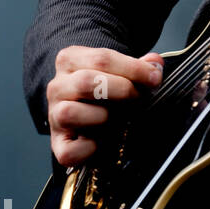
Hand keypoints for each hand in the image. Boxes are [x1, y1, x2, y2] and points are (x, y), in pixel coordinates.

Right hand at [46, 46, 164, 167]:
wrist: (83, 110)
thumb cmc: (104, 87)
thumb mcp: (118, 69)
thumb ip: (139, 66)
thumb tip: (155, 65)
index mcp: (70, 59)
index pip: (101, 58)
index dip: (133, 69)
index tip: (155, 78)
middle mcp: (57, 86)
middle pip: (86, 82)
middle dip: (121, 90)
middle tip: (139, 98)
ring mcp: (54, 115)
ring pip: (69, 113)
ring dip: (102, 117)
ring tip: (119, 119)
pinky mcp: (57, 144)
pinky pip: (68, 150)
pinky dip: (88, 149)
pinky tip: (101, 142)